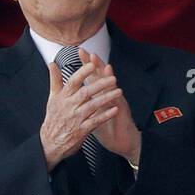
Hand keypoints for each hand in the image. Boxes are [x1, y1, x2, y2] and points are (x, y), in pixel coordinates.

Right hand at [40, 53, 123, 170]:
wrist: (50, 142)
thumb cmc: (54, 117)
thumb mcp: (52, 98)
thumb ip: (55, 79)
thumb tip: (52, 63)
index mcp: (63, 97)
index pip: (73, 82)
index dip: (82, 73)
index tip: (92, 64)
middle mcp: (69, 106)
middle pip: (85, 93)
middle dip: (100, 84)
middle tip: (113, 78)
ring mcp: (76, 118)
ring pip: (93, 106)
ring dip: (107, 98)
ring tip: (119, 91)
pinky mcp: (82, 130)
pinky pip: (96, 121)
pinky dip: (106, 115)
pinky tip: (115, 109)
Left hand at [80, 49, 141, 165]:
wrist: (121, 142)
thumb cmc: (107, 128)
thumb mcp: (92, 114)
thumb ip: (83, 103)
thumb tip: (72, 95)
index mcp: (100, 95)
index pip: (92, 76)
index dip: (86, 65)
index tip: (79, 53)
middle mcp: (109, 95)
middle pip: (101, 76)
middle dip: (95, 64)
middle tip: (89, 52)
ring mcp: (116, 102)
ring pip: (111, 86)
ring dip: (107, 76)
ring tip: (103, 65)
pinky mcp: (122, 111)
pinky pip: (118, 101)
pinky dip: (116, 94)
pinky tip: (114, 86)